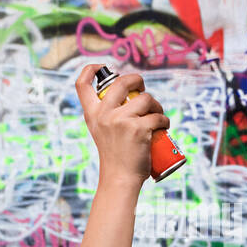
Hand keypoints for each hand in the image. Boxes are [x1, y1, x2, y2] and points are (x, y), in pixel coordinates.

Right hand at [74, 65, 171, 186]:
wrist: (120, 179)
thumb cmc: (116, 157)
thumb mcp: (102, 132)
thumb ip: (108, 115)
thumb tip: (131, 94)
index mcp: (92, 114)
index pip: (82, 84)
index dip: (90, 69)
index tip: (102, 66)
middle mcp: (103, 115)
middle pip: (122, 82)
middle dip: (137, 79)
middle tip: (143, 88)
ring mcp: (121, 121)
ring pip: (146, 99)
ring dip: (156, 105)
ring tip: (158, 115)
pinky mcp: (139, 128)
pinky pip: (158, 116)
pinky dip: (165, 120)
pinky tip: (164, 127)